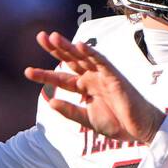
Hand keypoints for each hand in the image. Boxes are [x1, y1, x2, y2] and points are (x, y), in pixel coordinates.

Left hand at [25, 32, 164, 143]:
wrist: (139, 130)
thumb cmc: (117, 123)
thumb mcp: (87, 120)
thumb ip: (70, 111)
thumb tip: (51, 101)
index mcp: (84, 87)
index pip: (61, 77)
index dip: (45, 74)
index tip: (28, 71)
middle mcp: (92, 78)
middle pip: (70, 60)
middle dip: (55, 49)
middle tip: (40, 37)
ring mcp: (103, 76)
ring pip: (83, 57)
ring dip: (69, 46)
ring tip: (53, 37)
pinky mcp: (115, 77)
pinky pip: (102, 62)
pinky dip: (91, 53)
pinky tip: (79, 45)